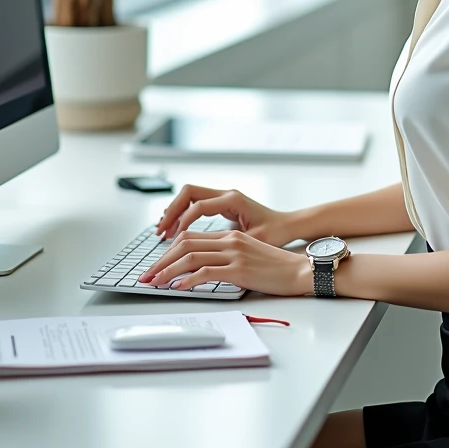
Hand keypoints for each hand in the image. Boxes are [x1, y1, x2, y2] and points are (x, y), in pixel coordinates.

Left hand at [138, 228, 311, 295]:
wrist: (301, 271)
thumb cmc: (277, 268)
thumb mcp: (249, 256)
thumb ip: (226, 258)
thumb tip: (199, 271)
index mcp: (231, 235)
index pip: (190, 237)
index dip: (168, 251)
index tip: (156, 266)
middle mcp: (230, 240)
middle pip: (184, 244)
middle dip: (160, 261)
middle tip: (146, 276)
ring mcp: (234, 254)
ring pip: (190, 257)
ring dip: (167, 271)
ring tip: (154, 283)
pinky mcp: (240, 269)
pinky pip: (205, 272)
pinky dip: (186, 280)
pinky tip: (177, 288)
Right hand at [154, 184, 289, 244]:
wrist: (288, 224)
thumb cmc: (276, 232)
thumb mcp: (255, 239)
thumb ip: (232, 243)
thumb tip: (209, 254)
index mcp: (233, 200)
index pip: (198, 205)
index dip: (183, 221)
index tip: (173, 239)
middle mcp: (226, 194)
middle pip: (188, 193)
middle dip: (171, 211)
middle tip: (160, 232)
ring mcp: (223, 197)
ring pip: (189, 196)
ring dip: (174, 212)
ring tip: (162, 232)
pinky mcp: (222, 203)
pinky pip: (195, 203)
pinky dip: (183, 214)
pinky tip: (176, 230)